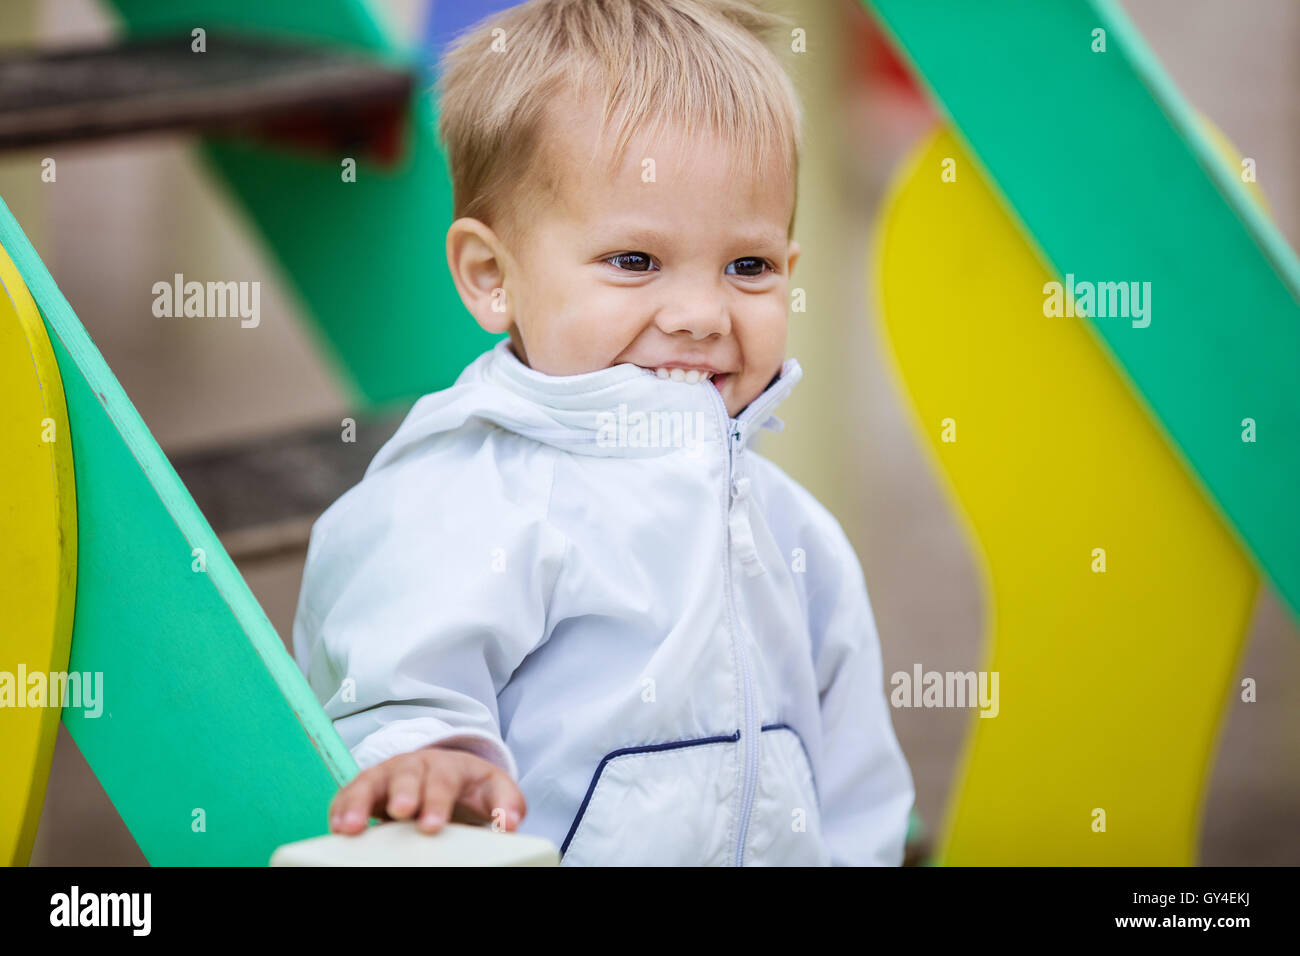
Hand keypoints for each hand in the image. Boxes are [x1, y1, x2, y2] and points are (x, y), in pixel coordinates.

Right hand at [329, 745, 525, 835]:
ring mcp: (387, 775)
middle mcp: (414, 766)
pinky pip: (348, 795)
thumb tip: (510, 824)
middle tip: (402, 813)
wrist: (447, 772)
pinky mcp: (366, 789)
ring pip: (369, 782)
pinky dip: (341, 808)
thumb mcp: (494, 789)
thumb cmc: (470, 786)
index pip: (443, 780)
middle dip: (402, 794)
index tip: (432, 826)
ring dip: (359, 803)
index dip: (437, 801)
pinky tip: (337, 827)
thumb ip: (506, 803)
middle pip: (406, 775)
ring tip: (350, 827)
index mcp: (448, 765)